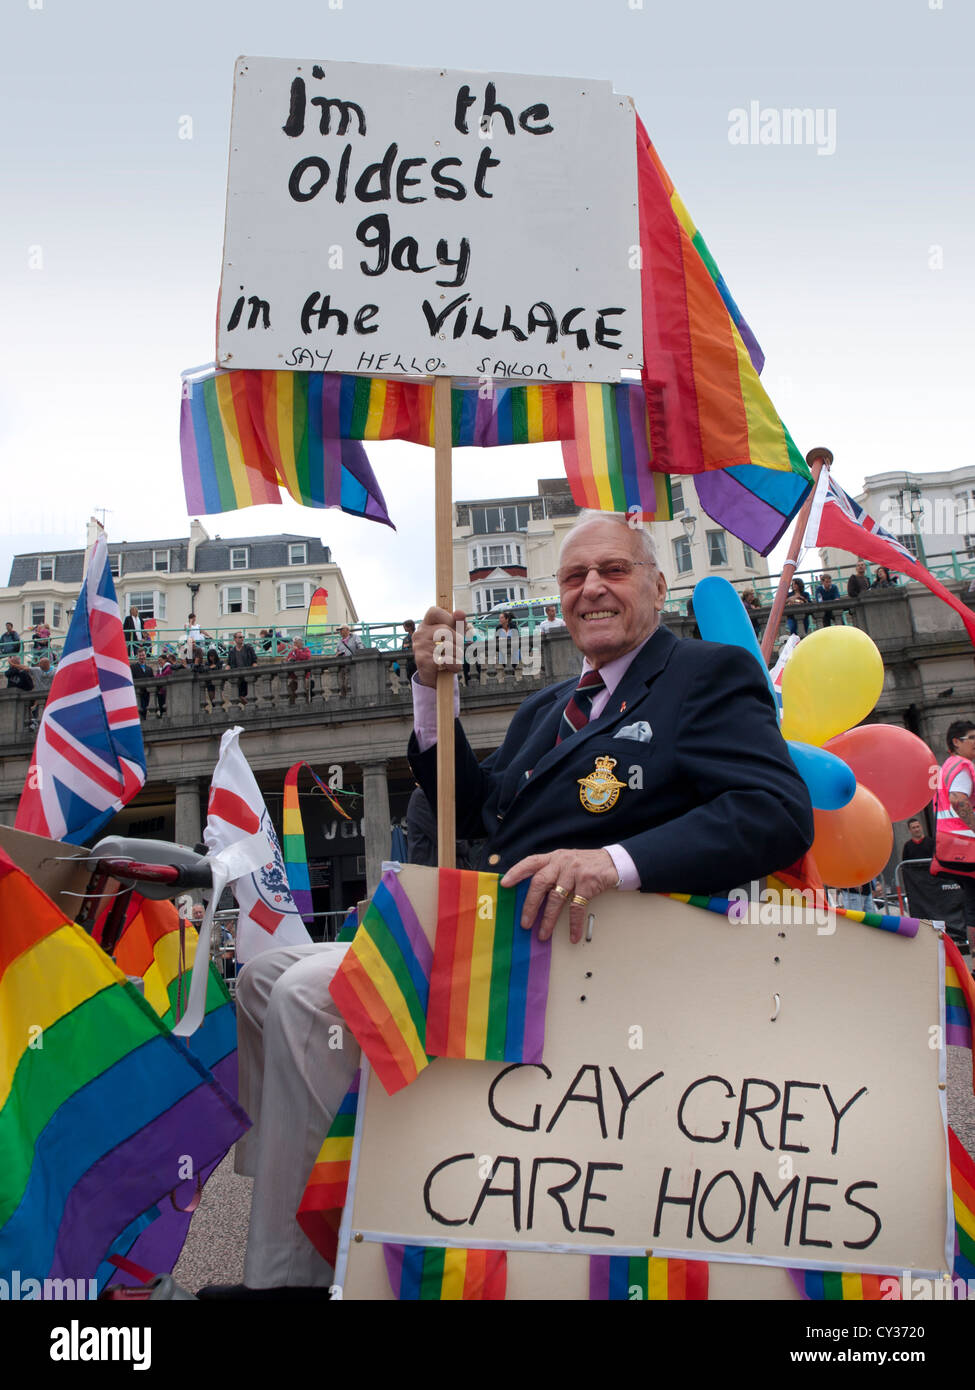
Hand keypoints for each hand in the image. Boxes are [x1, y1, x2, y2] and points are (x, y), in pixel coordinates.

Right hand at [413, 607, 465, 687]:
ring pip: (448, 646)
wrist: (435, 676)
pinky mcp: (423, 660)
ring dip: (457, 655)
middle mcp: (420, 633)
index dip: (447, 617)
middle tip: (457, 648)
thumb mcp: (455, 636)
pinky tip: (450, 667)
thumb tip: (460, 613)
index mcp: (426, 624)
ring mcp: (420, 646)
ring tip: (453, 659)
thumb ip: (459, 624)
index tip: (453, 627)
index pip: (434, 612)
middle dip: (458, 640)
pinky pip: (446, 659)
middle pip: (445, 629)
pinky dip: (454, 665)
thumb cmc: (446, 652)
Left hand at [501, 849, 618, 943]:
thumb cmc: (586, 865)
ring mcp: (574, 872)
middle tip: (525, 922)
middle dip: (530, 905)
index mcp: (553, 858)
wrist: (613, 862)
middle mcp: (561, 863)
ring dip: (548, 918)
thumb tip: (532, 894)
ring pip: (556, 898)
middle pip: (540, 883)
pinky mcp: (588, 882)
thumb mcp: (566, 862)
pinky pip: (577, 907)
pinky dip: (574, 923)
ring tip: (543, 933)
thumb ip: (550, 872)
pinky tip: (572, 934)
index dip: (516, 872)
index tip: (505, 884)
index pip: (531, 862)